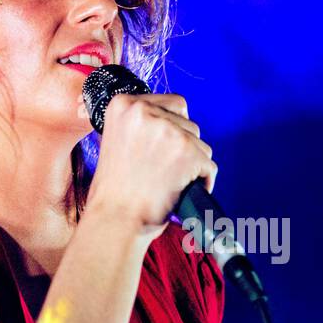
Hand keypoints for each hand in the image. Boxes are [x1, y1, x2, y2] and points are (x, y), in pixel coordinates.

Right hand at [83, 92, 217, 239]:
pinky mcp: (188, 152)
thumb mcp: (117, 141)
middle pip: (189, 124)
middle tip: (164, 171)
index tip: (165, 148)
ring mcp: (169, 131)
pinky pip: (209, 165)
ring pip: (201, 144)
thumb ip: (141, 126)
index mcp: (124, 104)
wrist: (115, 220)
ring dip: (192, 164)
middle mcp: (145, 112)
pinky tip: (182, 191)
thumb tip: (172, 121)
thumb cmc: (114, 192)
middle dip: (183, 147)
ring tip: (169, 182)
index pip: (173, 103)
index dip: (174, 128)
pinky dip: (203, 181)